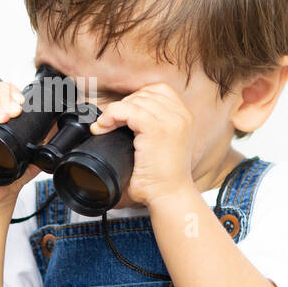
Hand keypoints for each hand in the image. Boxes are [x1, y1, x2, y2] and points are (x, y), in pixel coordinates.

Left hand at [88, 83, 194, 206]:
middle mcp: (181, 115)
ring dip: (115, 111)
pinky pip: (127, 110)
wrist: (169, 196)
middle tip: (111, 123)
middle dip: (124, 106)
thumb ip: (151, 126)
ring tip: (105, 127)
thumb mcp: (163, 144)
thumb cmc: (162, 178)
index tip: (124, 115)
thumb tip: (123, 117)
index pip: (158, 90)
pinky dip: (111, 116)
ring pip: (134, 100)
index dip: (137, 98)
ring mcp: (170, 121)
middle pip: (145, 93)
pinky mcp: (156, 129)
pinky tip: (103, 128)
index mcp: (184, 116)